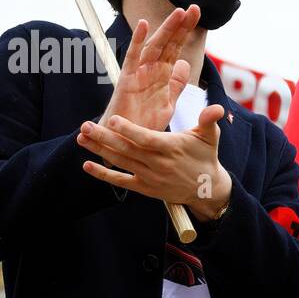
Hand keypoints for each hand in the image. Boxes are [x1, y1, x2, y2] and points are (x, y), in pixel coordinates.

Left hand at [77, 105, 231, 219]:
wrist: (206, 189)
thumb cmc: (206, 156)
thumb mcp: (210, 137)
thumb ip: (209, 120)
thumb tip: (217, 108)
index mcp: (172, 148)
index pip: (147, 139)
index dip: (129, 130)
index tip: (112, 119)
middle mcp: (158, 164)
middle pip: (127, 150)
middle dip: (104, 138)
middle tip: (85, 126)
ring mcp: (150, 177)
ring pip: (121, 162)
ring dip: (99, 150)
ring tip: (81, 138)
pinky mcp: (145, 187)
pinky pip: (121, 181)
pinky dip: (104, 175)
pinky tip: (87, 165)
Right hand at [100, 5, 200, 133]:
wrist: (129, 143)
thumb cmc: (144, 123)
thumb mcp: (168, 101)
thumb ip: (176, 83)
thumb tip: (185, 63)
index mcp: (161, 74)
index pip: (176, 48)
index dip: (185, 31)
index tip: (197, 13)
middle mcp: (150, 70)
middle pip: (168, 43)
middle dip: (180, 26)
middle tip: (194, 8)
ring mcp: (138, 74)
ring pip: (154, 47)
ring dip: (166, 30)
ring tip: (179, 12)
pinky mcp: (126, 81)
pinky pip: (132, 59)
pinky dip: (136, 41)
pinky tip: (142, 25)